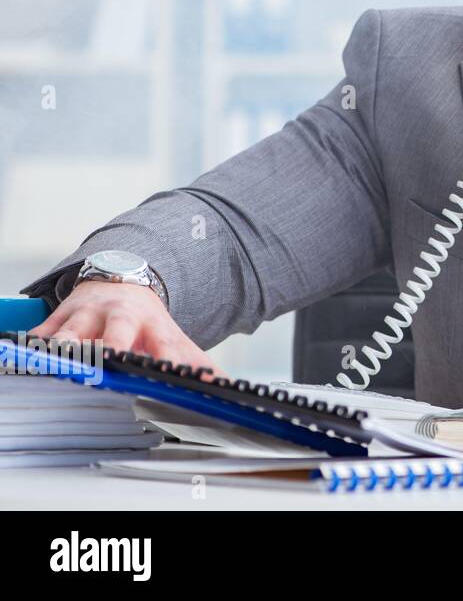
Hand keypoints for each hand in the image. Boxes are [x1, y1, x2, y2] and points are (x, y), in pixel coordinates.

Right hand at [29, 280, 227, 377]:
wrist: (122, 282)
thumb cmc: (148, 322)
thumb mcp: (174, 339)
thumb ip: (195, 363)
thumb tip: (226, 387)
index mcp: (155, 327)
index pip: (165, 346)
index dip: (169, 361)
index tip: (169, 377)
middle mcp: (121, 318)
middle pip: (117, 333)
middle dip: (112, 348)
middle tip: (109, 364)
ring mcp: (89, 315)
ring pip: (73, 331)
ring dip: (67, 347)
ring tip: (62, 363)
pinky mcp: (60, 316)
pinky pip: (43, 331)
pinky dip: (36, 344)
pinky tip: (30, 355)